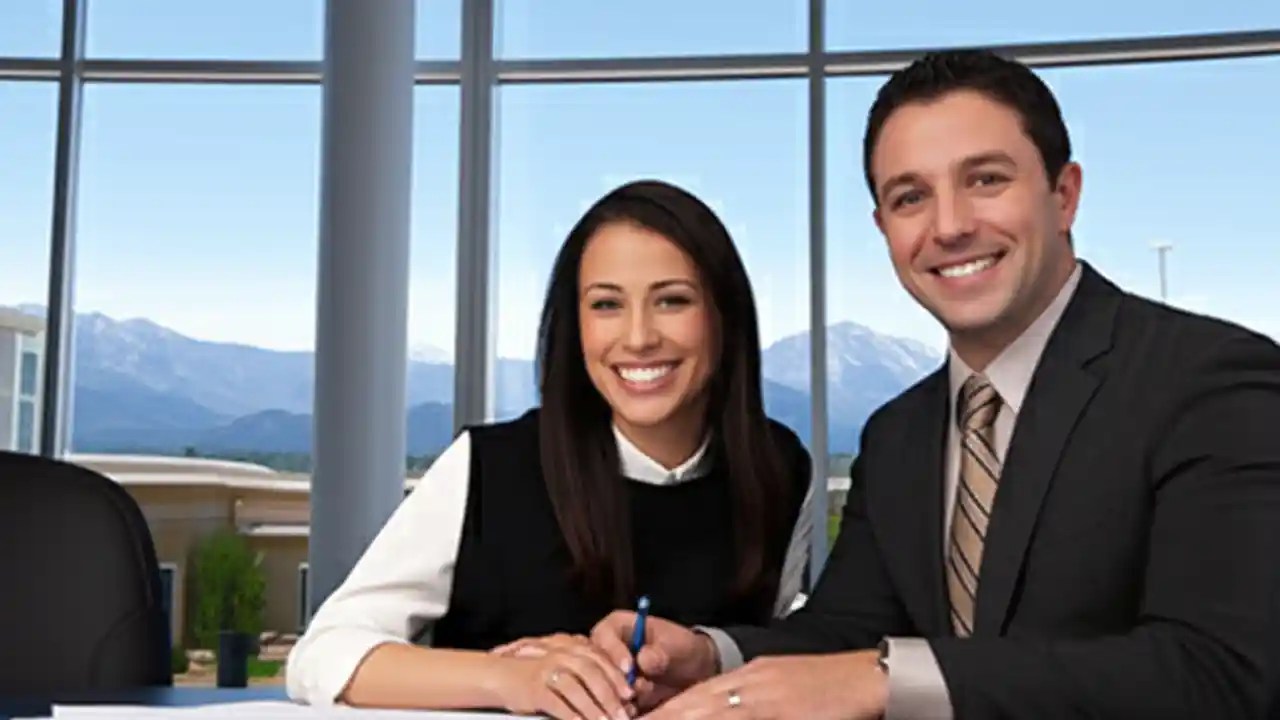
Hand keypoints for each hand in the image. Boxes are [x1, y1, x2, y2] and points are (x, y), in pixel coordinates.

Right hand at [491, 633, 635, 719]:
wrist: (501, 676)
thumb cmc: (538, 675)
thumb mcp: (564, 666)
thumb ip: (586, 673)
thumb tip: (617, 695)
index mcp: (572, 647)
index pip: (601, 659)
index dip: (618, 676)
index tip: (631, 694)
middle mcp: (562, 654)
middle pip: (593, 673)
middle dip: (611, 696)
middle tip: (624, 714)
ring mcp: (548, 670)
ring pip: (577, 689)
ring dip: (595, 709)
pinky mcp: (535, 688)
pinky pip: (558, 704)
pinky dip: (573, 716)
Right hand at [590, 611, 719, 709]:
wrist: (691, 673)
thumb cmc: (680, 649)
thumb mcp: (676, 646)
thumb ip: (661, 652)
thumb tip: (643, 660)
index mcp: (616, 627)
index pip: (605, 635)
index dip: (615, 651)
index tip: (629, 667)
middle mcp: (604, 650)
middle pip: (595, 664)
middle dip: (614, 681)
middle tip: (633, 693)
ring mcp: (605, 674)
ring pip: (601, 687)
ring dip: (618, 699)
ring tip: (639, 702)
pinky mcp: (611, 696)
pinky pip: (607, 705)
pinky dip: (621, 710)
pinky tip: (636, 711)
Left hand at [639, 651, 886, 719]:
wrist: (868, 677)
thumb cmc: (826, 689)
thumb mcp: (778, 692)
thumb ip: (748, 704)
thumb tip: (721, 712)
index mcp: (745, 679)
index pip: (692, 699)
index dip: (661, 713)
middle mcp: (748, 684)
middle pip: (692, 706)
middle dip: (659, 718)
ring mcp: (765, 696)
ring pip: (711, 712)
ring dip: (678, 719)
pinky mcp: (783, 708)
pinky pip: (744, 718)